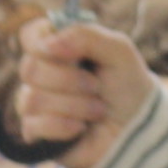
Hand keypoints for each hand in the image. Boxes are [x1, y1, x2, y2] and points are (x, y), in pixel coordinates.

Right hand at [14, 22, 153, 167]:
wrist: (137, 131)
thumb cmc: (128, 87)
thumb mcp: (119, 51)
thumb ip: (86, 35)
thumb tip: (49, 44)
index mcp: (59, 47)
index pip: (30, 34)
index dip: (42, 42)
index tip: (70, 54)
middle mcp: (43, 73)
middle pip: (30, 69)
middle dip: (70, 80)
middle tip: (97, 87)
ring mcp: (37, 103)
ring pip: (34, 99)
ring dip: (75, 105)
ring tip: (97, 110)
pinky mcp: (36, 132)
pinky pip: (34, 126)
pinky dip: (64, 126)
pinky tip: (81, 128)